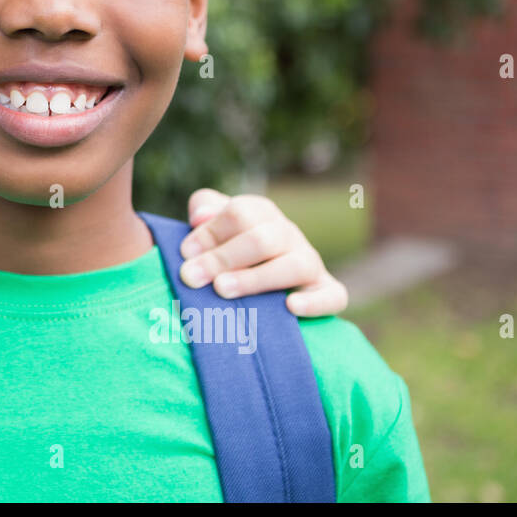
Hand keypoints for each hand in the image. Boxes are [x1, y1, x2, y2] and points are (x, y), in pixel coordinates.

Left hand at [178, 189, 348, 316]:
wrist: (264, 278)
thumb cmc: (227, 249)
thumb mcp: (214, 223)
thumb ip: (204, 208)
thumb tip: (200, 216)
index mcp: (261, 212)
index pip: (239, 214)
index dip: (210, 233)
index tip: (184, 254)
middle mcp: (288, 234)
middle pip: (262, 239)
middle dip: (223, 258)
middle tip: (191, 277)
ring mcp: (310, 262)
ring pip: (294, 266)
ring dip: (256, 279)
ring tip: (222, 290)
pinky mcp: (326, 291)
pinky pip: (333, 295)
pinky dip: (315, 302)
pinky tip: (290, 307)